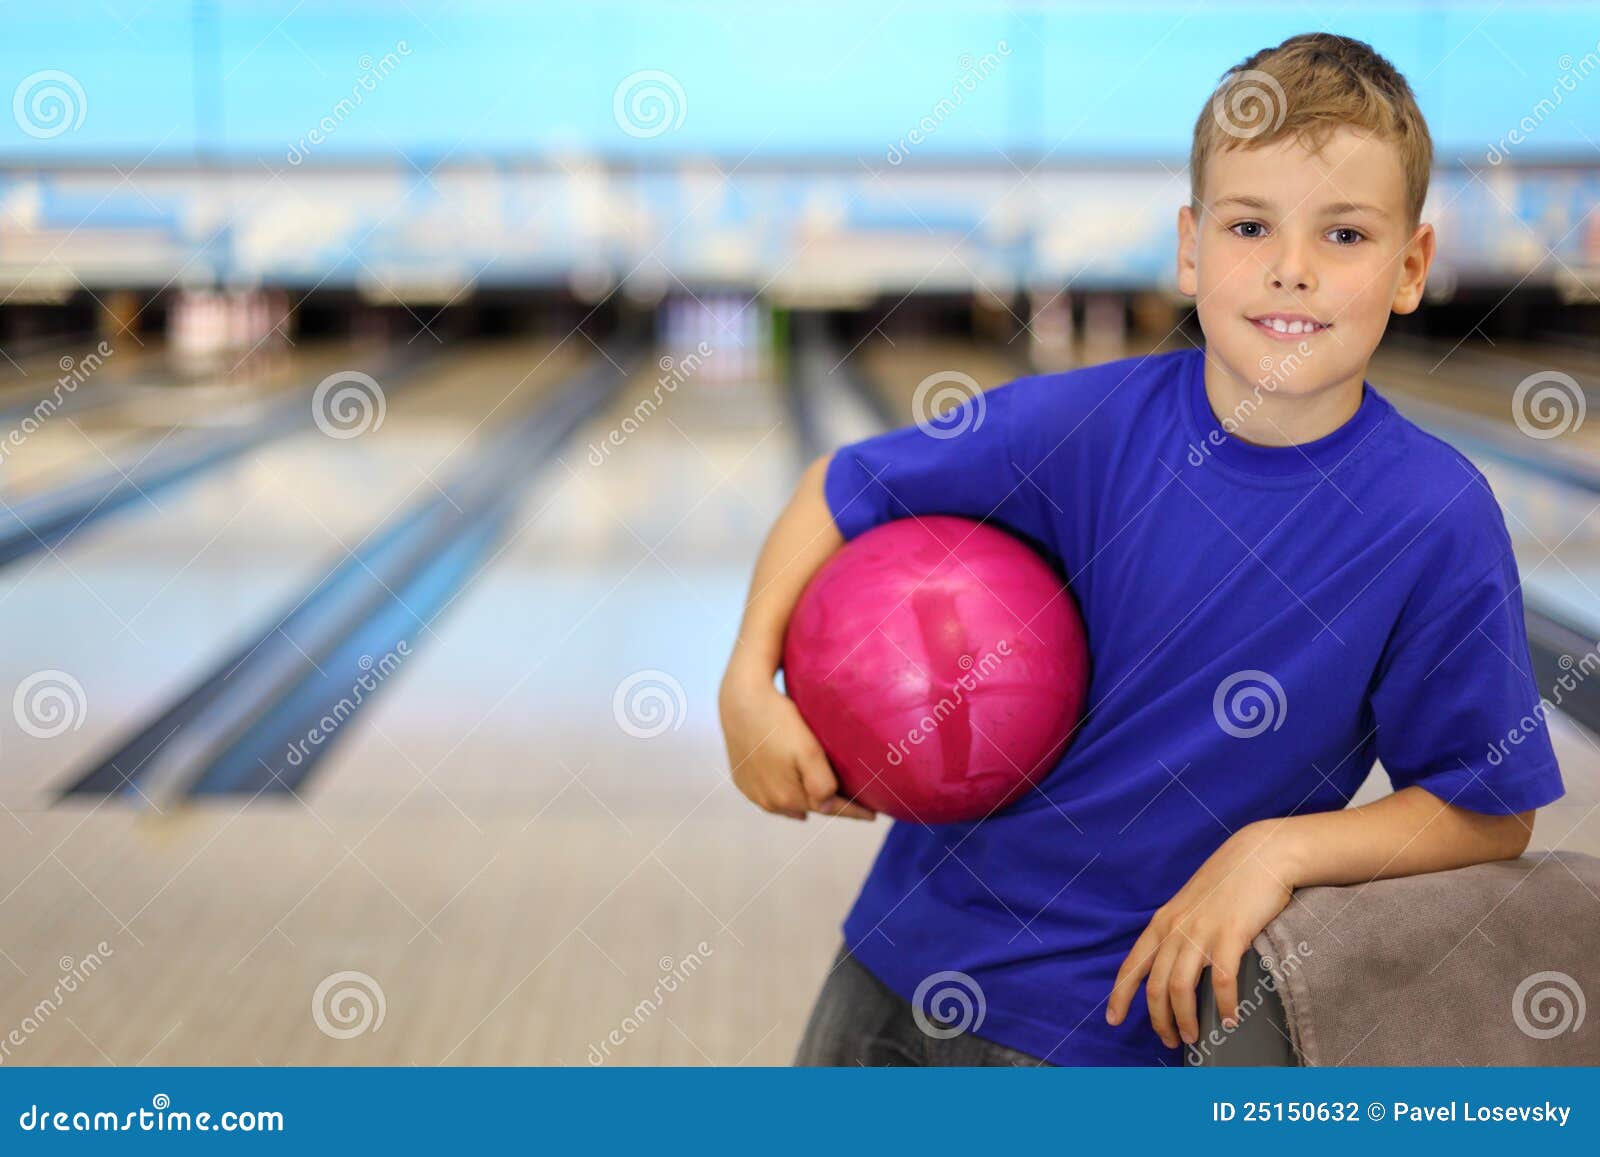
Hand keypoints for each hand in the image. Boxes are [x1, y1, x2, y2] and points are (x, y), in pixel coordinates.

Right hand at [719, 671, 875, 822]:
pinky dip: (783, 791)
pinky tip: (790, 783)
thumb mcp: (808, 750)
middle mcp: (770, 802)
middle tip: (850, 800)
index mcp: (789, 798)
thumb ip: (821, 783)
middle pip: (809, 807)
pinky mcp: (742, 780)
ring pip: (788, 803)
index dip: (854, 811)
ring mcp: (753, 792)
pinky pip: (769, 794)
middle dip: (829, 804)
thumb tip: (828, 807)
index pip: (831, 809)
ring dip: (804, 799)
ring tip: (821, 794)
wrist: (741, 700)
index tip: (874, 815)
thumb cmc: (779, 721)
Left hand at [1104, 821, 1298, 1046]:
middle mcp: (1176, 929)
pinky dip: (1224, 1006)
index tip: (1113, 1019)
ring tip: (1194, 1037)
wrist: (1260, 853)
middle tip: (1170, 1040)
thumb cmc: (1227, 882)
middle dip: (1159, 1019)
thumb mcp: (1190, 905)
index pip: (1132, 965)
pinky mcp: (1231, 935)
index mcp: (1162, 922)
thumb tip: (1174, 964)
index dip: (1119, 995)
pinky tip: (1230, 1020)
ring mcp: (1202, 932)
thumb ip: (1179, 932)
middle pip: (1156, 986)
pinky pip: (1222, 981)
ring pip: (1181, 988)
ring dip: (1185, 1019)